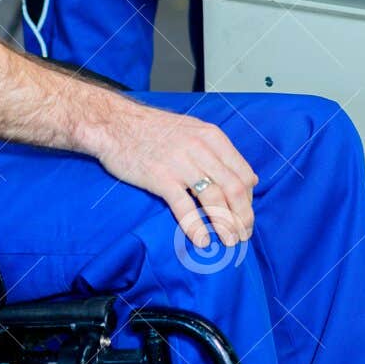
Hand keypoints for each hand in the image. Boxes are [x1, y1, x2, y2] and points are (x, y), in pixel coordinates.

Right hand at [93, 100, 257, 248]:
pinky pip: (184, 206)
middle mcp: (200, 148)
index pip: (243, 173)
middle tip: (243, 234)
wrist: (115, 123)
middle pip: (234, 188)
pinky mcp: (160, 177)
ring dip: (225, 224)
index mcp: (211, 136)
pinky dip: (196, 225)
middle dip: (243, 216)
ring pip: (214, 198)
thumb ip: (217, 151)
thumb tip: (247, 178)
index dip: (249, 199)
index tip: (245, 214)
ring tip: (229, 240)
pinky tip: (202, 239)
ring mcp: (180, 163)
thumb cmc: (152, 128)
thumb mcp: (192, 129)